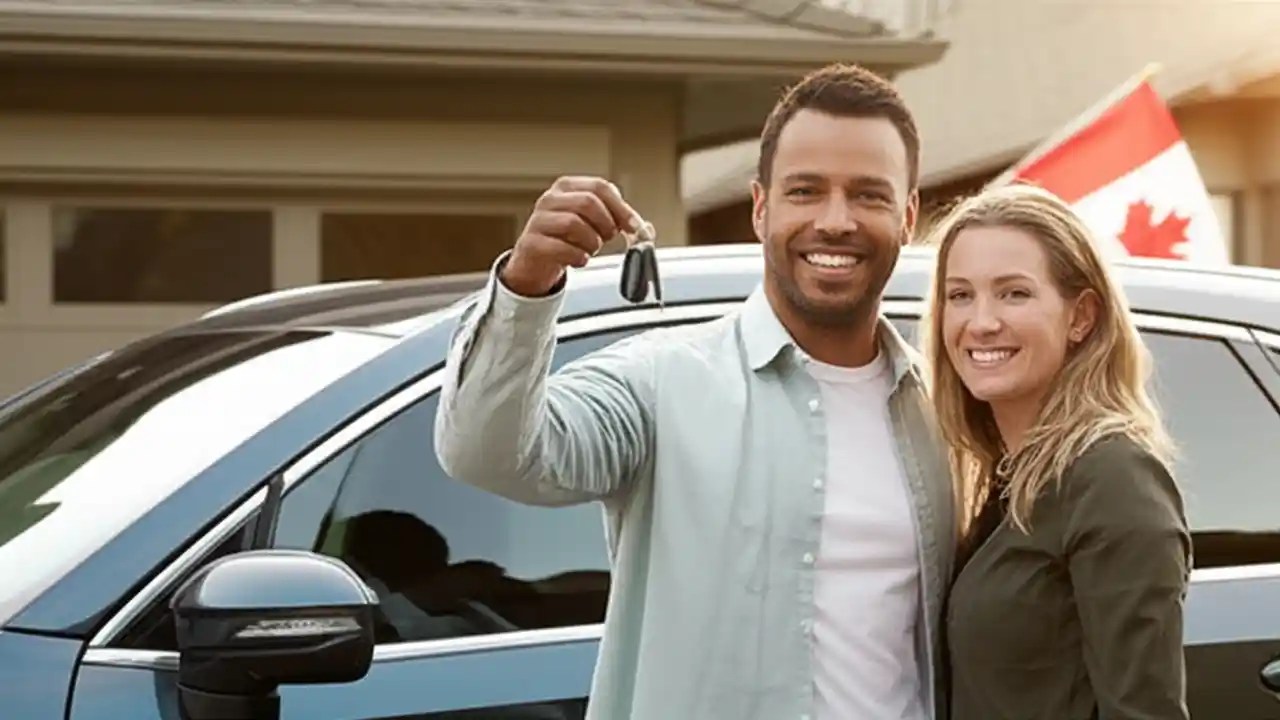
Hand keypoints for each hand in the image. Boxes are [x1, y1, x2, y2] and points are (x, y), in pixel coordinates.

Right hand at [501, 176, 642, 296]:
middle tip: (607, 238)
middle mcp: (550, 199)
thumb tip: (645, 230)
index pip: (600, 187)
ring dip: (591, 242)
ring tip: (589, 249)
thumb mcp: (593, 225)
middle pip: (588, 202)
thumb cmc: (565, 239)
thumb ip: (619, 223)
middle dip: (606, 224)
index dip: (621, 208)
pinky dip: (578, 257)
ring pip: (574, 223)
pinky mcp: (532, 243)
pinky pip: (562, 248)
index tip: (634, 227)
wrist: (535, 263)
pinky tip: (578, 259)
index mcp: (567, 188)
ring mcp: (538, 220)